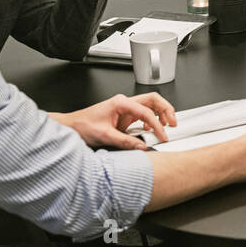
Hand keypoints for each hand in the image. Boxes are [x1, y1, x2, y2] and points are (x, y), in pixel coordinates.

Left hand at [52, 92, 177, 149]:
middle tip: (174, 123)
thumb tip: (142, 146)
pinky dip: (152, 120)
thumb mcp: (105, 136)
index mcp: (121, 103)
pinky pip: (143, 114)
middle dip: (166, 110)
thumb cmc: (83, 126)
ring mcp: (125, 108)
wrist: (71, 127)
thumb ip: (125, 142)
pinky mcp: (124, 115)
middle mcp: (124, 103)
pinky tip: (151, 129)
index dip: (157, 125)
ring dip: (161, 114)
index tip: (162, 135)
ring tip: (167, 125)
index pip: (146, 112)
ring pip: (150, 105)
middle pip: (153, 100)